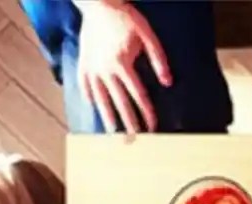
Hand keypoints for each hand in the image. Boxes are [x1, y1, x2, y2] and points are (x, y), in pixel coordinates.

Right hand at [76, 0, 171, 133]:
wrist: (98, 3)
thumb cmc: (126, 17)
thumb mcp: (148, 35)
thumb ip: (159, 59)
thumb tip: (168, 82)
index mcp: (122, 63)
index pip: (138, 96)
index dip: (146, 113)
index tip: (152, 129)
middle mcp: (105, 69)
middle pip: (118, 102)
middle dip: (127, 123)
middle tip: (132, 142)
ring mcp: (91, 66)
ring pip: (99, 97)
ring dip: (106, 116)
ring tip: (111, 133)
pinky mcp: (83, 62)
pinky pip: (84, 84)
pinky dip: (89, 97)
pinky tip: (94, 107)